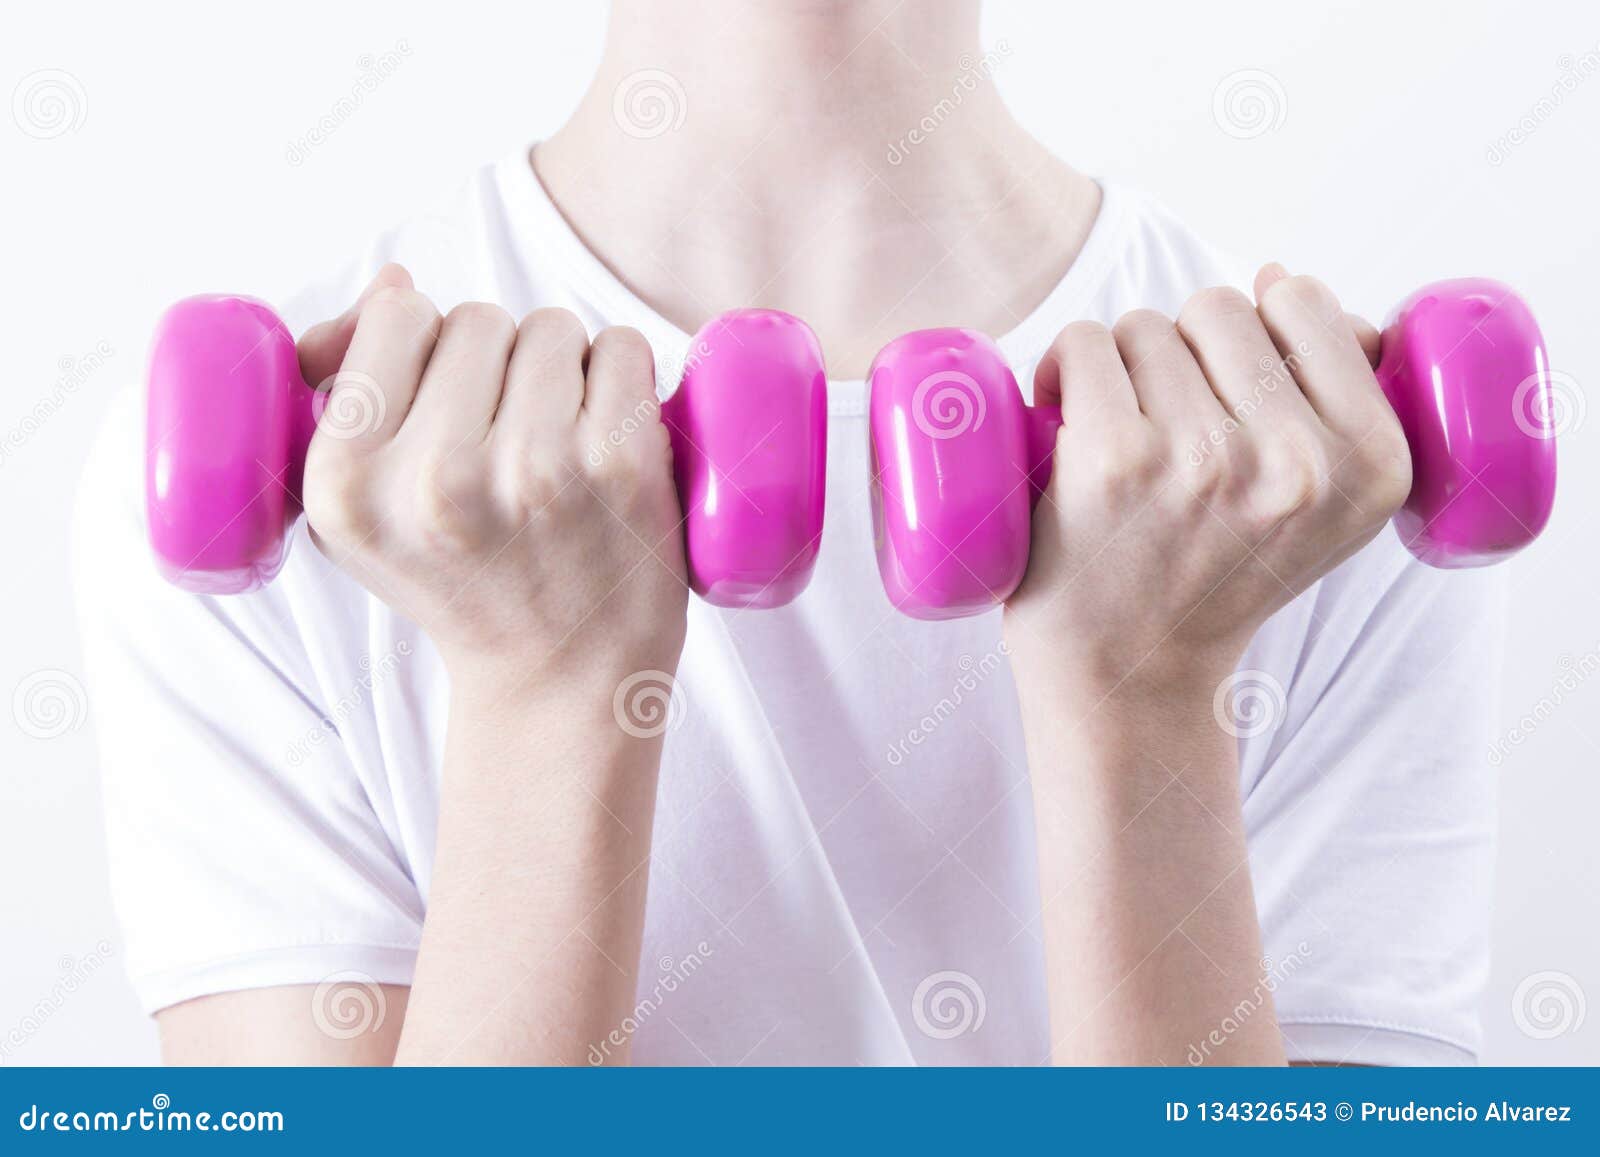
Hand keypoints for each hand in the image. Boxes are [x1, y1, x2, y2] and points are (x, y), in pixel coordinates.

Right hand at [297, 265, 687, 690]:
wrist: (562, 677)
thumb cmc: (462, 577)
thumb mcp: (362, 510)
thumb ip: (348, 389)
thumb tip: (393, 283)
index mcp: (347, 482)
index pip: (400, 315)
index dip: (430, 346)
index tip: (446, 408)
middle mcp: (436, 479)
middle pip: (480, 318)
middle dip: (499, 363)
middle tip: (508, 443)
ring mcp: (536, 471)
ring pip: (553, 328)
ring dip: (562, 369)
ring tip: (557, 447)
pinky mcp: (620, 466)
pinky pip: (623, 348)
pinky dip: (622, 377)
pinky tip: (605, 436)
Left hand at [1005, 265, 1408, 695]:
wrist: (1128, 676)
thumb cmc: (1211, 572)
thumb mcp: (1323, 502)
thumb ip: (1335, 393)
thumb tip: (1282, 278)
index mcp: (1373, 464)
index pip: (1304, 302)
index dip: (1254, 332)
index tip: (1230, 394)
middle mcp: (1297, 463)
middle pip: (1219, 307)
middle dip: (1184, 354)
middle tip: (1169, 432)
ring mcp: (1204, 458)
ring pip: (1145, 326)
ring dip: (1122, 370)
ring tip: (1125, 444)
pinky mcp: (1114, 459)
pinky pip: (1083, 342)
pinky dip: (1063, 371)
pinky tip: (1066, 425)